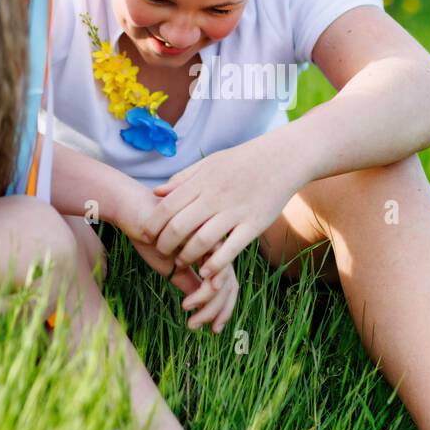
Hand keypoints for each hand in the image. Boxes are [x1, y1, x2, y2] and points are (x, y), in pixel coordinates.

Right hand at [114, 176, 239, 331]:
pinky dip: (202, 294)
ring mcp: (211, 241)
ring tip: (189, 316)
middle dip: (219, 311)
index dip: (223, 308)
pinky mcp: (202, 241)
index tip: (210, 328)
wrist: (134, 210)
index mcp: (211, 250)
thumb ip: (187, 282)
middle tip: (202, 328)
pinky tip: (186, 303)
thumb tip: (201, 308)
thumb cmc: (150, 235)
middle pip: (230, 285)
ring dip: (208, 306)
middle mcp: (216, 245)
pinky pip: (211, 273)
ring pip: (222, 282)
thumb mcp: (170, 265)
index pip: (228, 283)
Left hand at [141, 137, 305, 283]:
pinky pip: (231, 249)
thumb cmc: (243, 161)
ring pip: (202, 241)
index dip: (153, 224)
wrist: (282, 158)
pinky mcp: (254, 224)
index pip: (168, 207)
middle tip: (162, 252)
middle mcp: (216, 197)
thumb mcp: (210, 163)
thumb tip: (157, 193)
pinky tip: (205, 271)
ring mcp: (236, 211)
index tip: (146, 235)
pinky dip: (215, 264)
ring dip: (187, 256)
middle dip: (165, 244)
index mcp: (203, 181)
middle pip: (180, 226)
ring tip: (181, 262)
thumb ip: (183, 178)